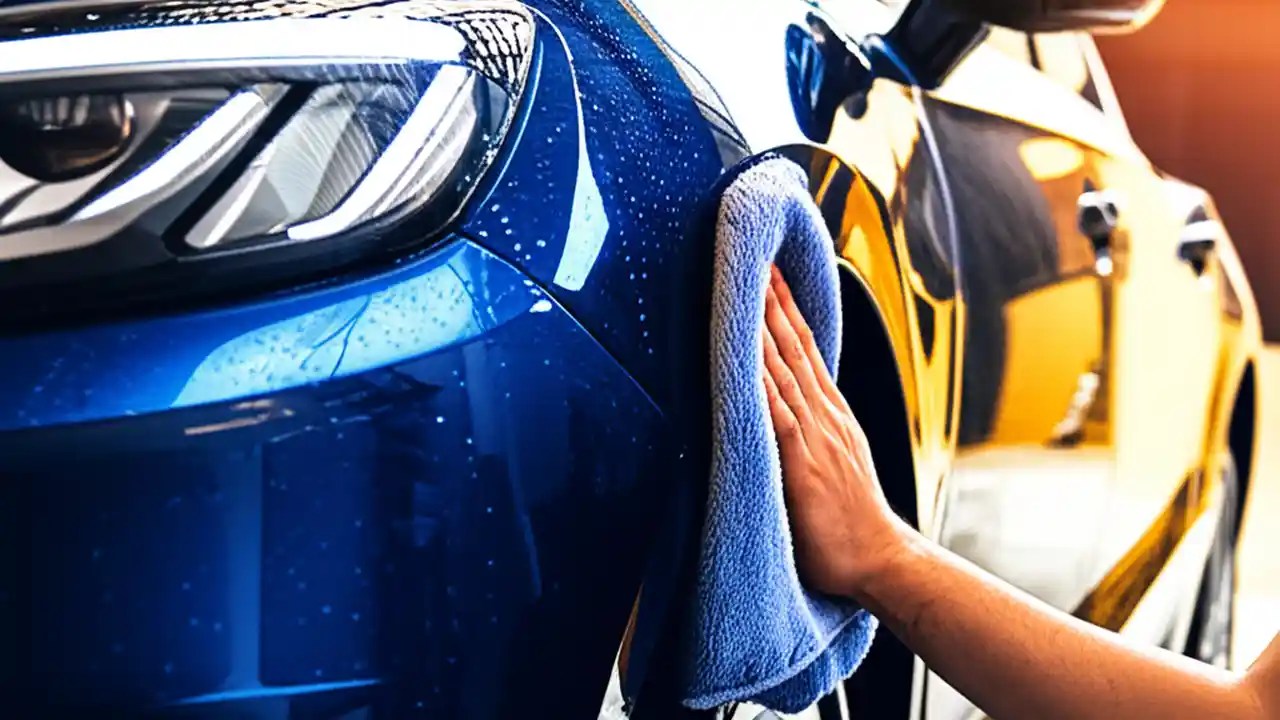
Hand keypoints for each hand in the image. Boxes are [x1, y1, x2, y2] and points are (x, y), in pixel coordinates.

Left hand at [762, 266, 905, 596]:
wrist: (880, 559)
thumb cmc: (851, 522)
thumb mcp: (834, 464)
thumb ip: (812, 437)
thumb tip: (787, 416)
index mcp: (832, 415)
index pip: (806, 350)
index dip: (787, 310)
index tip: (770, 273)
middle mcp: (826, 415)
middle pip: (793, 347)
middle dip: (772, 302)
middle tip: (754, 258)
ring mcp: (816, 435)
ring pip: (783, 370)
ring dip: (763, 328)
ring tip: (746, 287)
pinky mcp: (802, 462)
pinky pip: (776, 414)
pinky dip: (759, 382)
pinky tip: (744, 356)